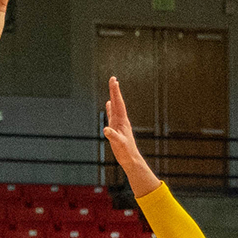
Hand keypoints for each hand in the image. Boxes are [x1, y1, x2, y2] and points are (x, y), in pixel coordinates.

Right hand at [101, 77, 160, 196]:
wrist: (131, 159)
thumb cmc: (125, 152)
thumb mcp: (119, 144)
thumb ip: (113, 136)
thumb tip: (106, 129)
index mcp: (122, 121)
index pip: (118, 103)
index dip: (115, 92)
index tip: (114, 80)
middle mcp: (121, 120)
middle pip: (117, 102)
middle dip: (115, 90)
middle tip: (113, 78)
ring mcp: (119, 123)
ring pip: (115, 107)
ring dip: (113, 97)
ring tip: (112, 88)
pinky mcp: (116, 128)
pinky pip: (112, 115)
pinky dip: (110, 108)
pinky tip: (108, 104)